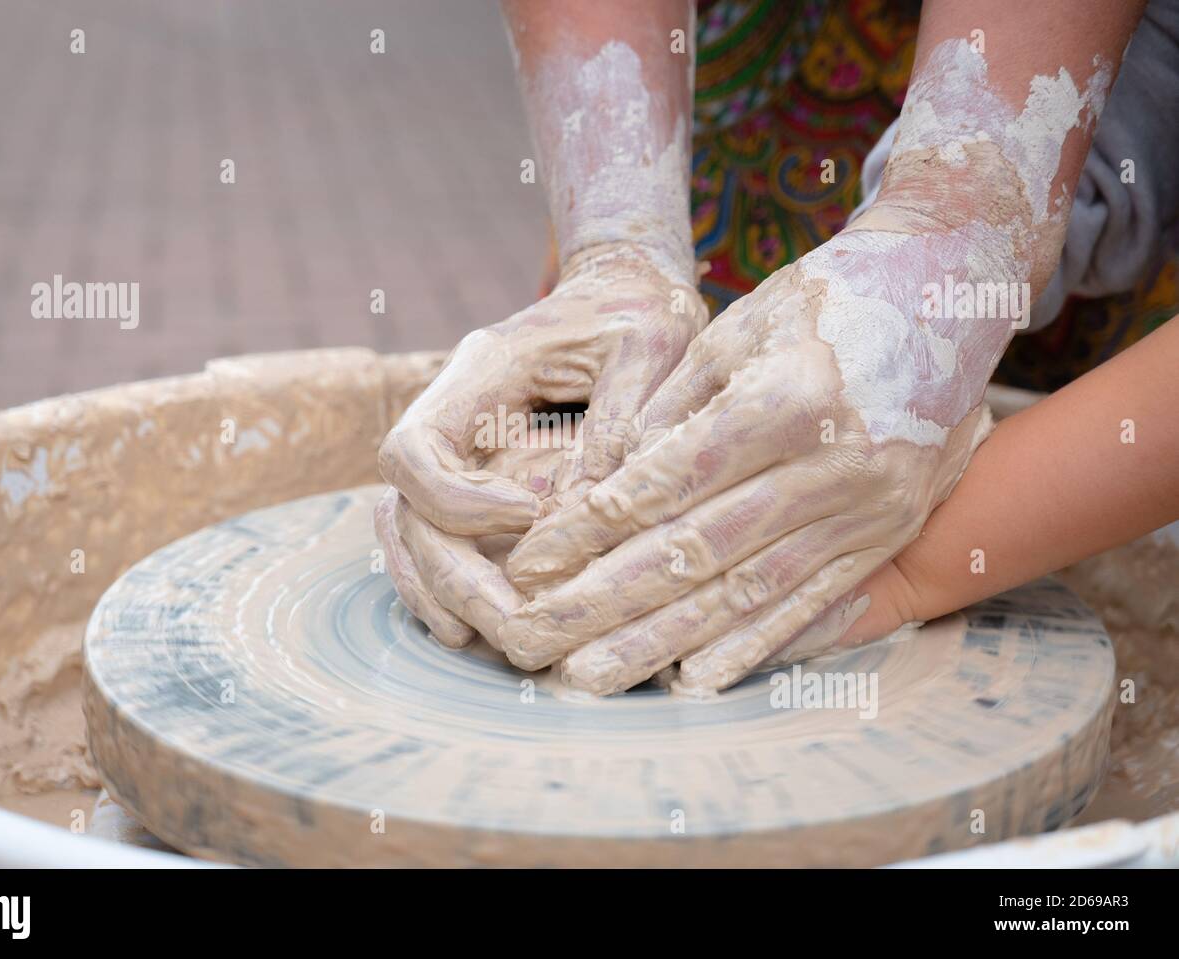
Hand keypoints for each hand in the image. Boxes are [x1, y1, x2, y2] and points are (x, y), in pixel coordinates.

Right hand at [376, 242, 706, 646]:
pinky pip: (443, 543)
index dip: (456, 501)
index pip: (414, 449)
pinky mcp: (482, 482)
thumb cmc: (639, 312)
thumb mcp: (650, 347)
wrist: (626, 293)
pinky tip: (488, 632)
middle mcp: (453, 418)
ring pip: (413, 536)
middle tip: (515, 626)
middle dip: (453, 577)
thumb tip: (594, 514)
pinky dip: (455, 590)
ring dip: (445, 595)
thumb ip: (623, 420)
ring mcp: (460, 452)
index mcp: (479, 374)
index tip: (529, 518)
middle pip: (409, 512)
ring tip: (495, 643)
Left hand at [499, 212, 1005, 693]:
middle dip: (607, 602)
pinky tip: (693, 680)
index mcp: (787, 401)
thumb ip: (673, 411)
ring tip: (592, 677)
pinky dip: (750, 646)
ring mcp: (868, 510)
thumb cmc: (826, 301)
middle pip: (700, 551)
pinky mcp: (888, 536)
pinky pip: (812, 604)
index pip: (670, 482)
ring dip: (662, 641)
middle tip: (535, 638)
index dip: (592, 530)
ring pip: (748, 592)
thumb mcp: (740, 329)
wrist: (948, 297)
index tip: (532, 565)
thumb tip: (604, 489)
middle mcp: (833, 466)